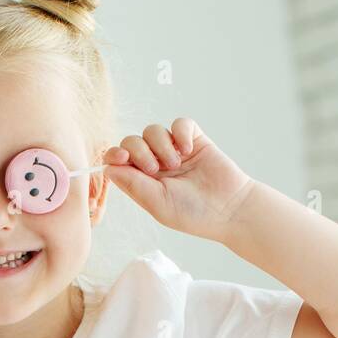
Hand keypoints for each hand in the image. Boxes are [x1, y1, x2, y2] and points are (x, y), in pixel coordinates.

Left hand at [102, 119, 254, 240]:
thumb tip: (108, 168)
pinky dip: (181, 133)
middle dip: (138, 151)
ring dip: (161, 145)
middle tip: (155, 169)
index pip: (118, 160)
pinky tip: (188, 150)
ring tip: (176, 164)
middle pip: (131, 141)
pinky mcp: (193, 139)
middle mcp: (154, 164)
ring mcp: (174, 150)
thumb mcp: (158, 203)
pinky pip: (179, 123)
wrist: (229, 208)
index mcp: (142, 181)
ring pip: (152, 130)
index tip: (122, 157)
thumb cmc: (193, 213)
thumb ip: (133, 184)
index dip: (114, 154)